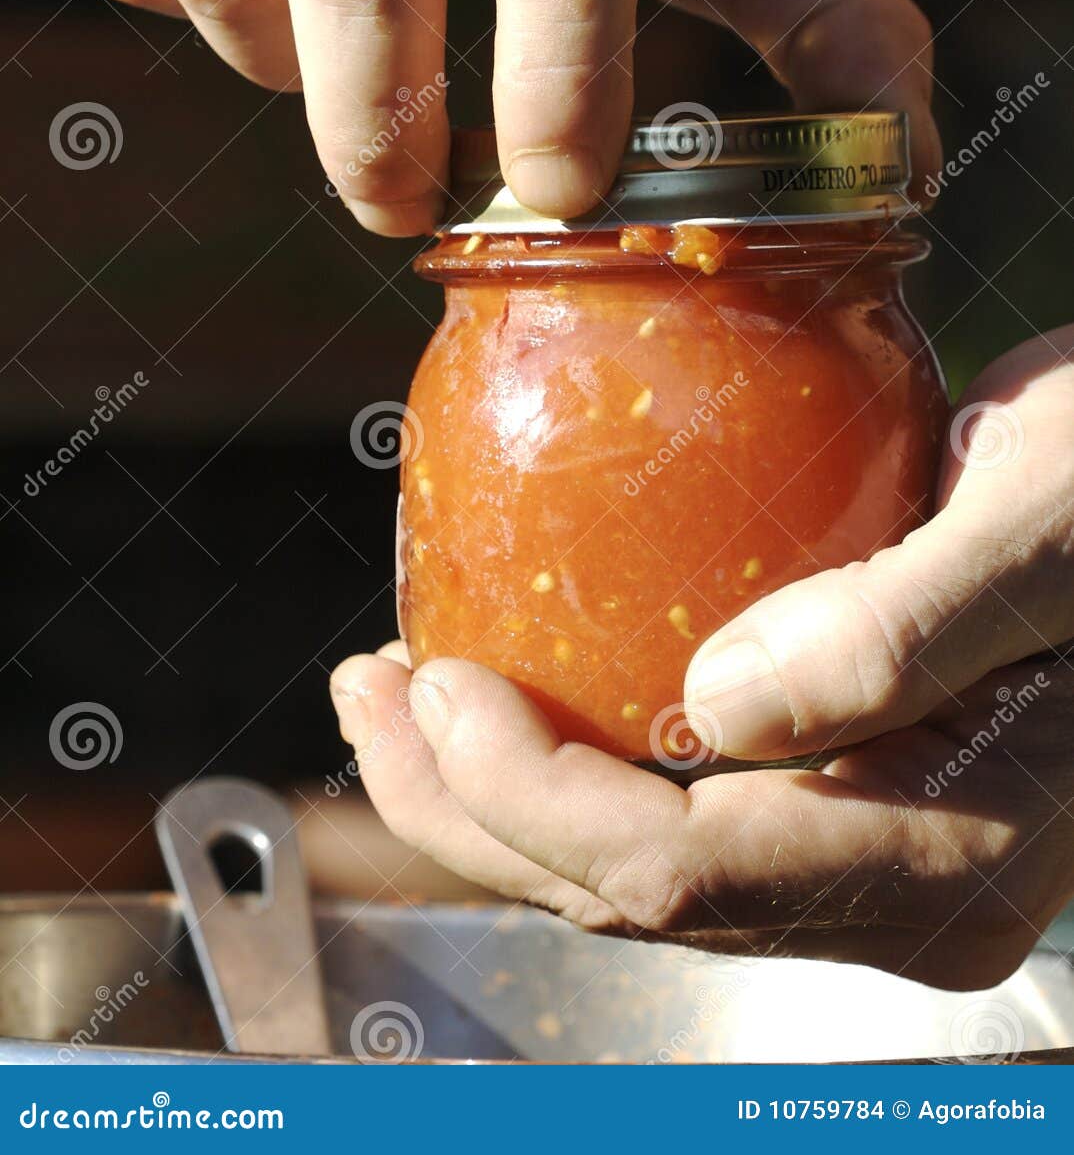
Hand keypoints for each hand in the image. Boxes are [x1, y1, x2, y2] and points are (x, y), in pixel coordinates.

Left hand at [331, 330, 1073, 988]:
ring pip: (636, 866)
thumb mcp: (1044, 523)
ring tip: (398, 693)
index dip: (526, 797)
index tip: (432, 680)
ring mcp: (868, 859)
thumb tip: (718, 700)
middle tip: (366, 691)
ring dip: (498, 792)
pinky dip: (569, 762)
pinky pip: (674, 813)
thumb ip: (902, 628)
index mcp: (944, 856)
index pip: (677, 870)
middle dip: (470, 807)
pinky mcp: (845, 801)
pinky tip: (516, 686)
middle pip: (629, 892)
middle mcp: (898, 892)